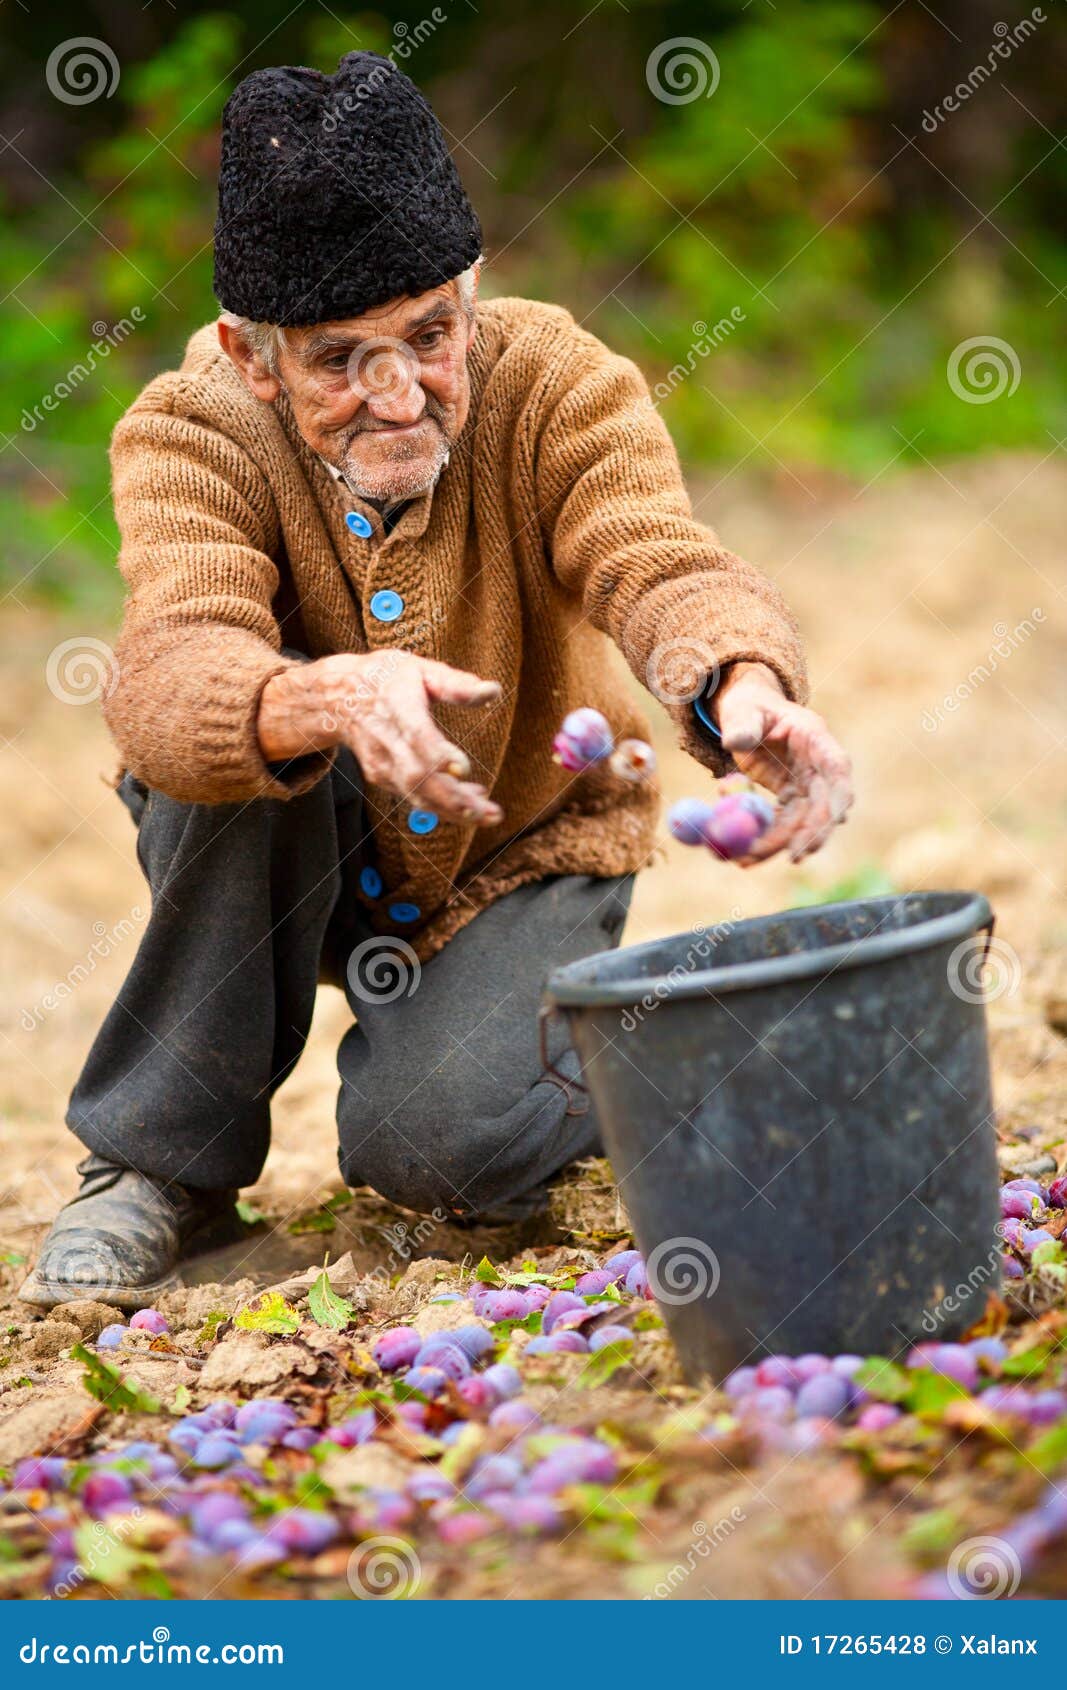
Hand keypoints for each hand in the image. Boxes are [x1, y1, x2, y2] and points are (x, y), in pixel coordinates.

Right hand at [258, 652, 503, 825]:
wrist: (338, 698)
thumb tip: (493, 690)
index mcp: (398, 706)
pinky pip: (414, 796)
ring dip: (453, 810)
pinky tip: (471, 801)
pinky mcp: (381, 777)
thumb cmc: (387, 679)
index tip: (464, 769)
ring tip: (488, 815)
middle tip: (489, 813)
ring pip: (416, 794)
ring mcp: (381, 763)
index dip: (437, 755)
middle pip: (417, 777)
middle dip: (454, 799)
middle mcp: (386, 740)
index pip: (416, 735)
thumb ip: (456, 684)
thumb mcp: (421, 670)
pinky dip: (443, 805)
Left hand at [711, 662, 852, 863]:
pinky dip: (768, 840)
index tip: (834, 821)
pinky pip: (785, 824)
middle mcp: (818, 765)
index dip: (837, 799)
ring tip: (745, 860)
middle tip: (791, 857)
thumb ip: (741, 725)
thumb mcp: (743, 709)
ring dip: (780, 844)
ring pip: (803, 821)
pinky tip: (745, 855)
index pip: (837, 770)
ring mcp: (807, 784)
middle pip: (824, 804)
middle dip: (810, 833)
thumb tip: (734, 742)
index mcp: (815, 739)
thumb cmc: (749, 707)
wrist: (747, 715)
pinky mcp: (792, 798)